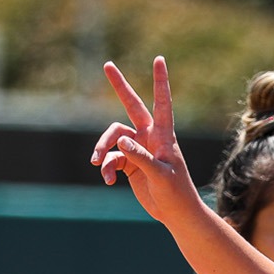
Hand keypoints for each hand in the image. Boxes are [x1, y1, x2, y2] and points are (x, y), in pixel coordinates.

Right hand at [92, 57, 203, 225]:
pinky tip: (108, 181)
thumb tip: (121, 140)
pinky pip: (111, 158)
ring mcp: (139, 148)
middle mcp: (150, 137)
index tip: (159, 59)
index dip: (160, 81)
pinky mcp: (130, 162)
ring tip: (97, 165)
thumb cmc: (175, 193)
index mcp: (164, 136)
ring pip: (113, 137)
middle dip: (120, 86)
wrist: (175, 213)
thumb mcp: (160, 176)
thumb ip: (141, 157)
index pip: (162, 103)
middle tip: (107, 65)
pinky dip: (106, 168)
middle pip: (131, 106)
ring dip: (102, 149)